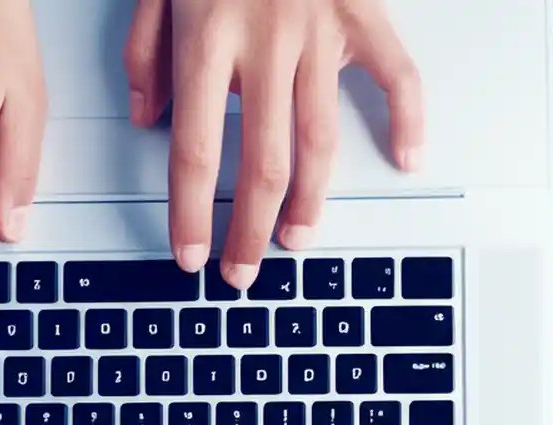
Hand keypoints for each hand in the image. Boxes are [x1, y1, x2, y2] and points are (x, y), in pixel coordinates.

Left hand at [124, 0, 423, 287]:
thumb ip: (146, 55)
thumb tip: (149, 120)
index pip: (193, 149)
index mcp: (207, 37)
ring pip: (319, 137)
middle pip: (260, 162)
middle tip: (244, 271)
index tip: (190, 256)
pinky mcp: (362, 12)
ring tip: (296, 239)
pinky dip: (406, 118)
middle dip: (249, 229)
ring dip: (308, 201)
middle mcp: (265, 42)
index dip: (191, 213)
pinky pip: (394, 73)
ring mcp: (319, 30)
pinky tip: (407, 157)